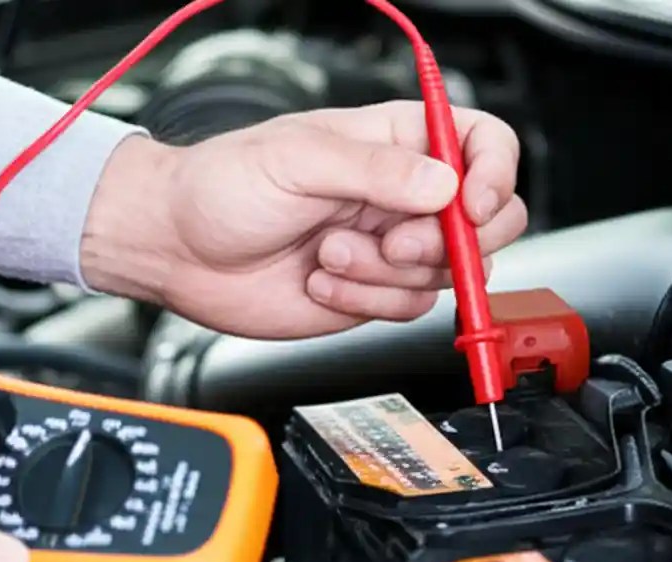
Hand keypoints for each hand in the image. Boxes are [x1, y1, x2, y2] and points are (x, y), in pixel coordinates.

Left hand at [80, 100, 526, 338]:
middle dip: (447, 242)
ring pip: (447, 272)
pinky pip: (409, 309)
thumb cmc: (220, 187)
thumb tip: (444, 182)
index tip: (469, 205)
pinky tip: (320, 281)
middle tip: (392, 241)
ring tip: (328, 255)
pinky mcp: (373, 293)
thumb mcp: (297, 160)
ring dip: (386, 274)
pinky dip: (366, 302)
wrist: (177, 250)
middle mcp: (402, 194)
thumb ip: (374, 170)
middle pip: (488, 219)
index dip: (493, 175)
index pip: (482, 143)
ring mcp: (391, 246)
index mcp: (393, 141)